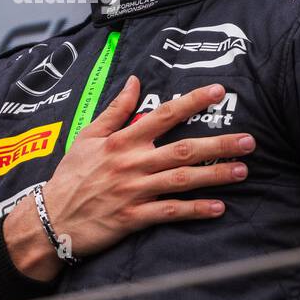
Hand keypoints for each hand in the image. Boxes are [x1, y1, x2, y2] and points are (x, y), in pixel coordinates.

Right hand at [3, 76, 253, 280]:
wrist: (51, 218)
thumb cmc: (71, 175)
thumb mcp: (87, 136)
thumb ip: (115, 110)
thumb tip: (134, 81)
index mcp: (122, 140)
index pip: (163, 115)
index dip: (192, 102)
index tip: (217, 92)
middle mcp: (132, 163)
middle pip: (183, 150)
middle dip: (218, 144)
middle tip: (249, 141)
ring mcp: (134, 191)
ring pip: (181, 181)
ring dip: (214, 175)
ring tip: (242, 170)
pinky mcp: (133, 218)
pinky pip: (170, 212)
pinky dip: (194, 210)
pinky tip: (218, 207)